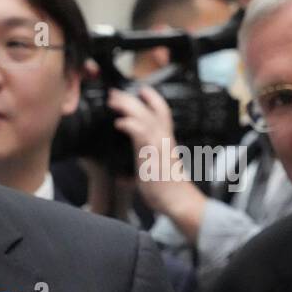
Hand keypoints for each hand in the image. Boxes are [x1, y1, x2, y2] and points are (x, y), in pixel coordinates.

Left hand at [108, 86, 206, 240]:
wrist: (178, 201)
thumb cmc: (168, 189)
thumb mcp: (156, 170)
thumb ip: (147, 163)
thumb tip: (133, 171)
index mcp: (166, 140)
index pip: (162, 112)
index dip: (153, 99)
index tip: (141, 90)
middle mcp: (164, 138)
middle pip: (149, 110)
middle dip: (130, 99)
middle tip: (114, 93)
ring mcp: (159, 145)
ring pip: (144, 116)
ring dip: (127, 106)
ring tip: (113, 101)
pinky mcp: (152, 153)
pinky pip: (141, 133)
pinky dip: (129, 125)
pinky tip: (119, 123)